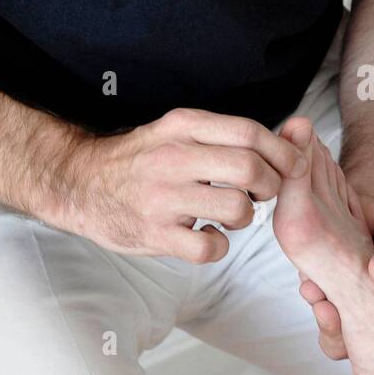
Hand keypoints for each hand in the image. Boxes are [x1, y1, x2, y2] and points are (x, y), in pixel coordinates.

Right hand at [52, 107, 307, 261]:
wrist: (80, 184)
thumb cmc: (140, 159)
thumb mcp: (175, 131)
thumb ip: (221, 135)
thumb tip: (284, 142)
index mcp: (183, 127)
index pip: (250, 133)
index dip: (282, 152)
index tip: (292, 166)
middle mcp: (173, 158)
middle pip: (250, 169)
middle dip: (271, 185)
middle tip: (264, 194)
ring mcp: (162, 198)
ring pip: (236, 209)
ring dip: (246, 217)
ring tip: (231, 215)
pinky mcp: (153, 233)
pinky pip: (209, 247)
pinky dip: (218, 246)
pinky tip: (207, 237)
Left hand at [297, 172, 373, 360]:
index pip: (373, 354)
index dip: (353, 359)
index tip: (338, 357)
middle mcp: (365, 311)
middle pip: (341, 340)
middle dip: (329, 328)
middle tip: (324, 307)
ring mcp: (343, 290)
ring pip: (323, 309)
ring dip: (315, 300)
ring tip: (311, 285)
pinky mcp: (325, 266)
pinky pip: (312, 277)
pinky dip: (308, 271)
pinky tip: (306, 261)